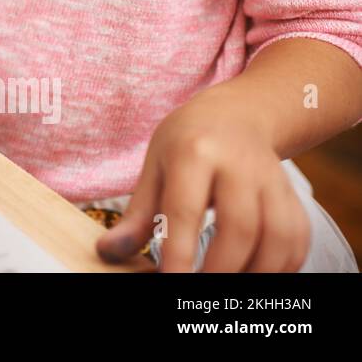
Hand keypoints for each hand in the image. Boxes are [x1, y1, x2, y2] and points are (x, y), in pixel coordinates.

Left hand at [96, 91, 310, 271]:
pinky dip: (282, 266)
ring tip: (229, 288)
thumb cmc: (187, 143)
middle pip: (239, 226)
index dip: (179, 252)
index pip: (185, 209)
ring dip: (256, 272)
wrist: (236, 115)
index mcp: (194, 153)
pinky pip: (297, 239)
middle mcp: (239, 164)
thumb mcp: (154, 167)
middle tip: (201, 291)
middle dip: (221, 269)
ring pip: (277, 236)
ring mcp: (272, 180)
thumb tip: (108, 252)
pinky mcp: (293, 196)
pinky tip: (256, 275)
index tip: (170, 281)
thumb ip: (136, 215)